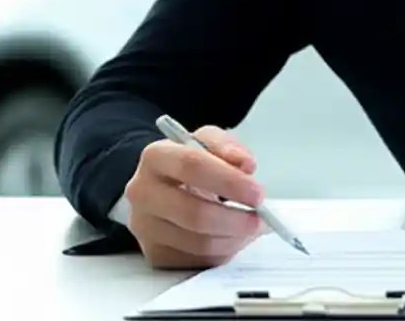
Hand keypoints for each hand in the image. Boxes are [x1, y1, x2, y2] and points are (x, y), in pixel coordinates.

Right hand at [124, 125, 266, 268]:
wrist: (165, 188)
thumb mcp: (209, 143)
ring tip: (252, 226)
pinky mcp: (154, 254)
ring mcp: (145, 227)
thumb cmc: (192, 164)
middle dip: (236, 219)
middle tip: (261, 217)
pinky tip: (234, 237)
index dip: (229, 181)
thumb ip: (228, 147)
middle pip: (194, 213)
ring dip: (235, 238)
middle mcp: (142, 193)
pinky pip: (198, 260)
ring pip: (199, 242)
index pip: (191, 165)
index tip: (257, 192)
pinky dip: (225, 251)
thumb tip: (246, 165)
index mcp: (156, 157)